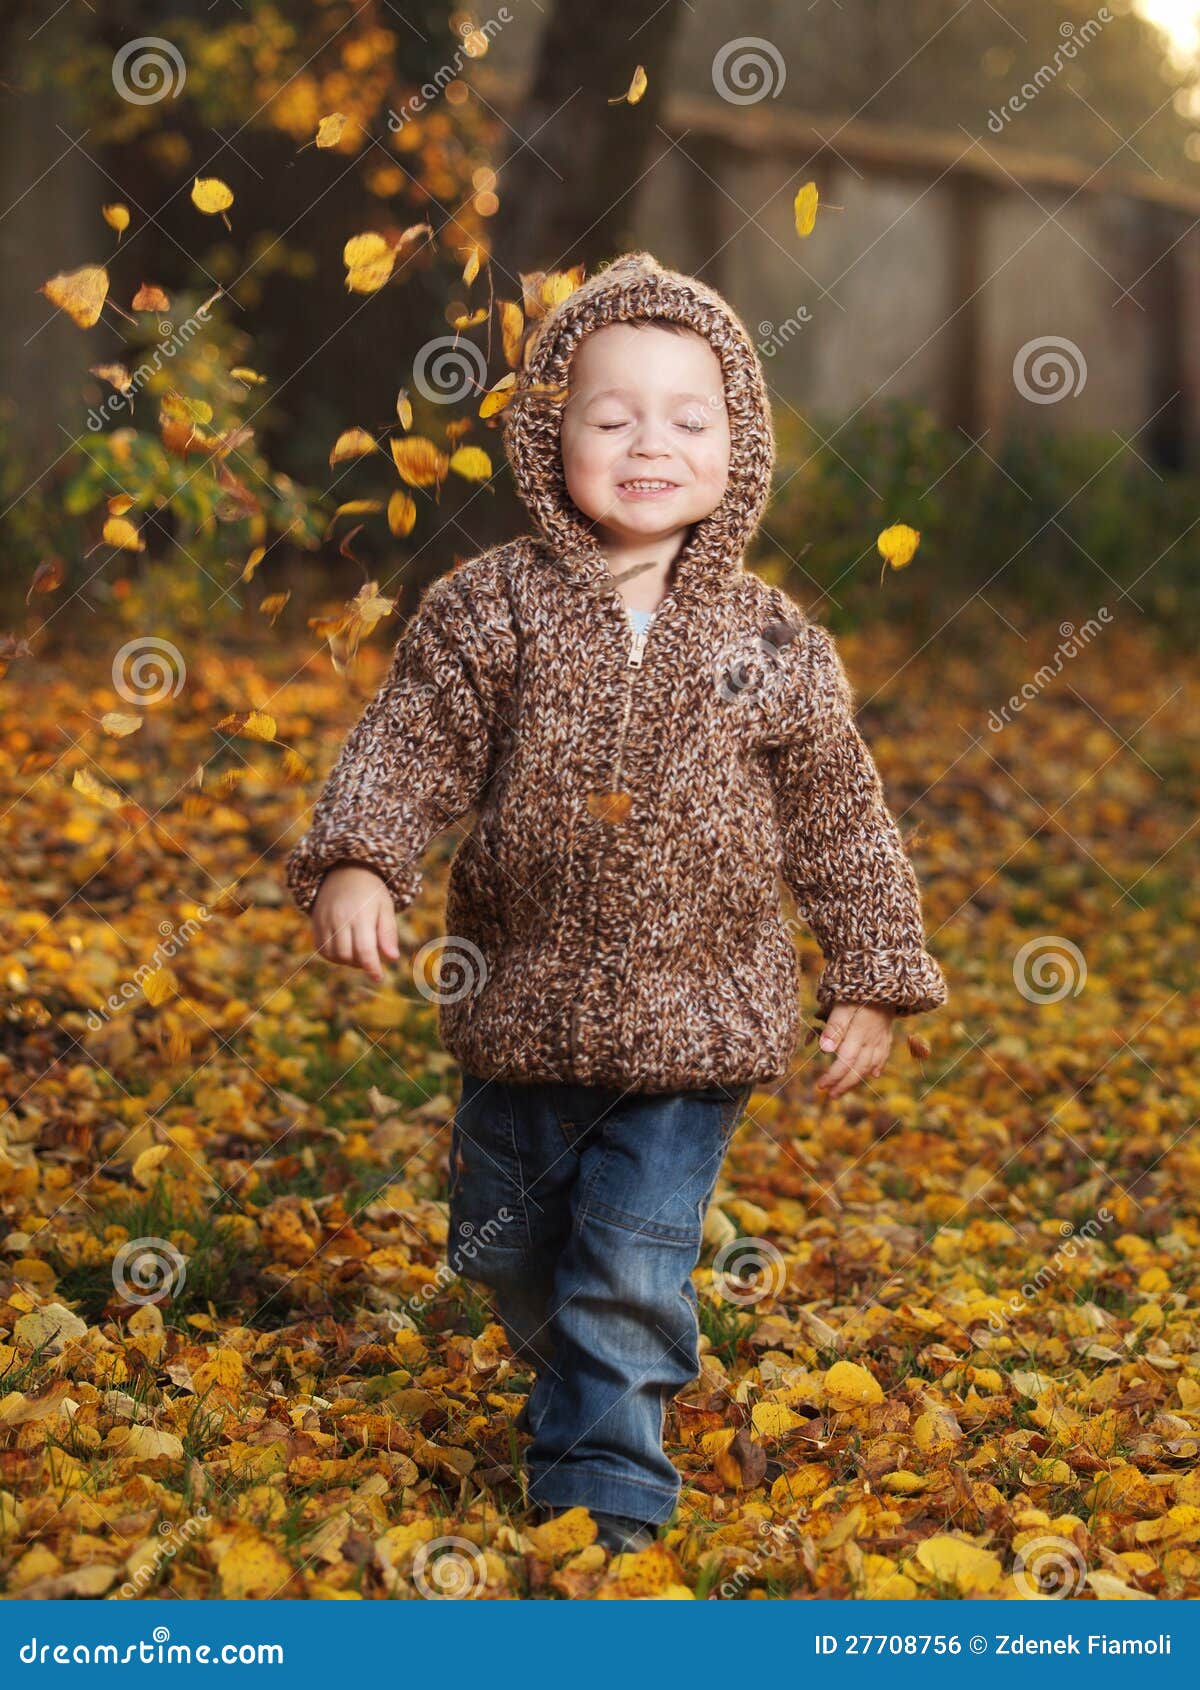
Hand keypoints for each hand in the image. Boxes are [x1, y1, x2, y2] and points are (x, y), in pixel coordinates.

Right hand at [310, 863, 400, 984]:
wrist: (346, 870)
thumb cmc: (372, 892)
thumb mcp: (386, 907)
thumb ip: (388, 933)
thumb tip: (392, 958)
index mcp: (362, 915)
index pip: (364, 950)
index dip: (371, 968)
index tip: (378, 978)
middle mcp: (340, 918)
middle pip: (347, 955)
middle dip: (360, 963)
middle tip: (370, 957)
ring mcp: (325, 920)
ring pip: (332, 955)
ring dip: (346, 960)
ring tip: (357, 950)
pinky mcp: (315, 922)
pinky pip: (321, 949)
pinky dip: (333, 955)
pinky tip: (344, 947)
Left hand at [815, 1001, 895, 1098]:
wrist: (886, 980)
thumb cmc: (858, 992)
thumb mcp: (842, 1006)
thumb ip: (835, 1027)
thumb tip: (825, 1051)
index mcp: (859, 1035)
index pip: (845, 1063)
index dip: (833, 1077)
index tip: (821, 1085)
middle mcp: (872, 1041)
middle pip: (858, 1069)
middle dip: (843, 1084)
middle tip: (830, 1094)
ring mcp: (881, 1038)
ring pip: (870, 1066)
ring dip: (857, 1080)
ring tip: (845, 1088)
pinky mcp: (887, 1033)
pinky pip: (883, 1055)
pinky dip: (878, 1066)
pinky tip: (874, 1073)